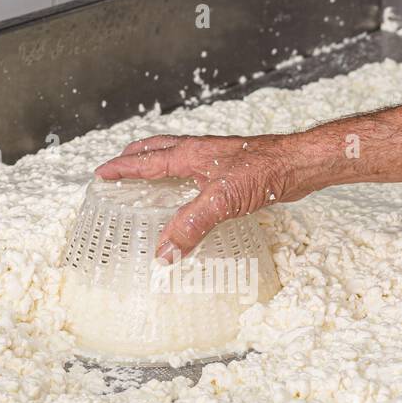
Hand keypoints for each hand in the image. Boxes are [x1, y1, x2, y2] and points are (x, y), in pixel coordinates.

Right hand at [94, 133, 320, 259]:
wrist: (300, 164)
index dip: (122, 168)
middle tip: (119, 167)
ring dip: (158, 164)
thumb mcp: (222, 201)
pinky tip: (192, 194)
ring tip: (148, 177)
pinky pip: (197, 172)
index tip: (101, 174)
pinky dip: (183, 178)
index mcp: (190, 155)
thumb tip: (164, 252)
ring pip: (177, 158)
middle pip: (158, 150)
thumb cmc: (266, 171)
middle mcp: (200, 153)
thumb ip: (191, 226)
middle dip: (136, 158)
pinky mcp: (233, 170)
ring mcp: (216, 160)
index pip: (146, 161)